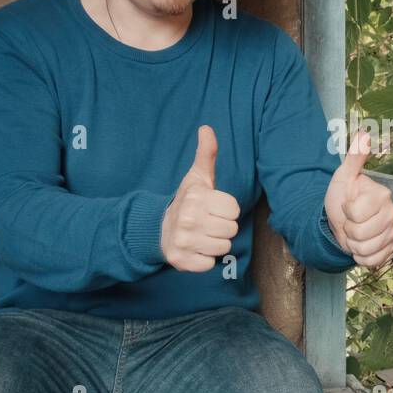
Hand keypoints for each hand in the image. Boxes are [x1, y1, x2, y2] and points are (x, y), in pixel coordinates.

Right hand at [160, 125, 240, 271]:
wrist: (158, 229)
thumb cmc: (187, 202)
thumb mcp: (196, 177)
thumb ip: (206, 154)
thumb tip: (206, 128)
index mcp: (196, 197)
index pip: (233, 209)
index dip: (226, 209)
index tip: (213, 208)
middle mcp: (188, 219)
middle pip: (231, 230)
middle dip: (223, 228)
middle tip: (208, 223)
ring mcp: (183, 241)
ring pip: (223, 248)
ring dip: (216, 244)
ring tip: (202, 236)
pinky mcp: (181, 261)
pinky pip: (210, 264)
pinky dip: (205, 259)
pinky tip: (196, 249)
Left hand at [325, 130, 392, 267]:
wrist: (341, 221)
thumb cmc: (342, 196)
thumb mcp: (344, 176)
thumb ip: (354, 157)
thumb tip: (364, 133)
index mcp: (382, 195)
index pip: (356, 214)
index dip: (345, 212)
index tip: (347, 206)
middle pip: (360, 234)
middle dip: (348, 230)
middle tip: (350, 222)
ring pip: (365, 249)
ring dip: (353, 244)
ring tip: (354, 233)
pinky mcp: (390, 250)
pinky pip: (371, 261)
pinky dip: (360, 257)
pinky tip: (360, 246)